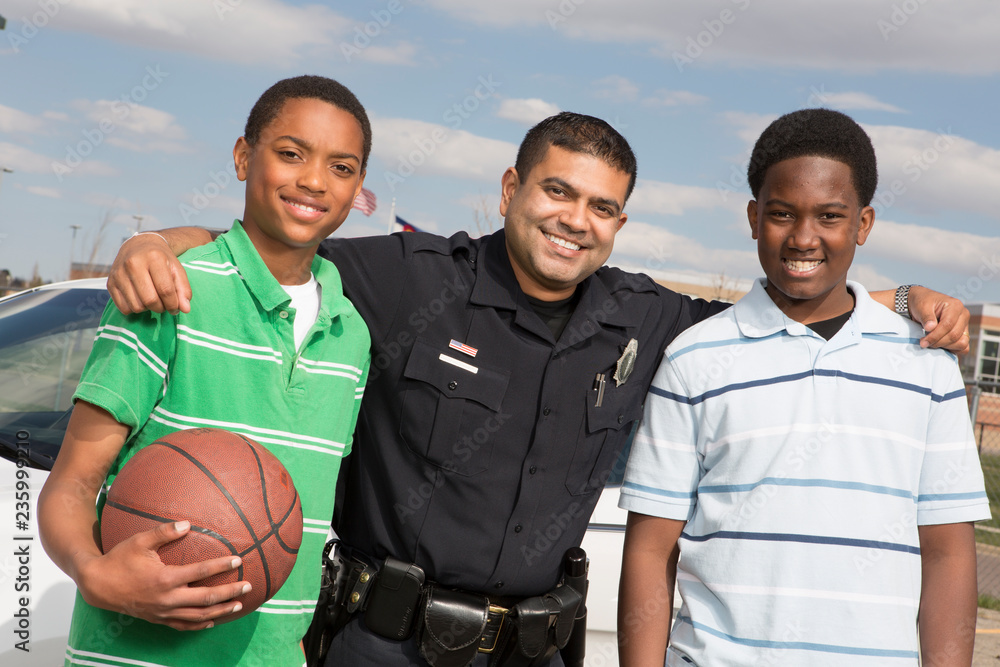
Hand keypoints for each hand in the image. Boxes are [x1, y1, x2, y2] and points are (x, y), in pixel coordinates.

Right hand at [77, 520, 250, 630]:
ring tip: (238, 605)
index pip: (201, 571)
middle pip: (206, 598)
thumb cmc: (119, 559)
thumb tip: (188, 524)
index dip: (221, 565)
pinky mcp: (158, 619)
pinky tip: (213, 621)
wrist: (98, 585)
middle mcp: (167, 598)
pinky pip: (183, 625)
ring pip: (198, 615)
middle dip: (229, 592)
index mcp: (165, 578)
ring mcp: (163, 612)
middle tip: (248, 585)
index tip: (238, 560)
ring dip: (220, 610)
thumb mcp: (140, 541)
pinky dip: (200, 624)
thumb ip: (164, 532)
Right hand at [108, 234, 190, 314]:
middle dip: (161, 308)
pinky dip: (134, 308)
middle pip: (150, 300)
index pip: (165, 290)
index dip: (173, 304)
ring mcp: (119, 273)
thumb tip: (185, 309)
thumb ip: (183, 289)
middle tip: (164, 304)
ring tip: (152, 299)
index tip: (176, 307)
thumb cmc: (161, 259)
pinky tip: (140, 299)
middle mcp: (133, 263)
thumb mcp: (176, 269)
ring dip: (148, 309)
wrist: (139, 245)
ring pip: (136, 306)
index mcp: (153, 257)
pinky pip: (124, 308)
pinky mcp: (110, 282)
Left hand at [908, 286, 970, 352]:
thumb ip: (926, 317)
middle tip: (924, 343)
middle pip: (954, 335)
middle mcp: (963, 315)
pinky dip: (952, 350)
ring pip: (961, 343)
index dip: (935, 336)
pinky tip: (939, 346)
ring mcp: (964, 325)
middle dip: (938, 342)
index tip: (923, 342)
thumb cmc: (923, 303)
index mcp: (955, 306)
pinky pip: (964, 347)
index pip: (948, 325)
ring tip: (931, 343)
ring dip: (945, 346)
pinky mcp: (963, 334)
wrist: (923, 302)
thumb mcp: (921, 306)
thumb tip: (930, 328)